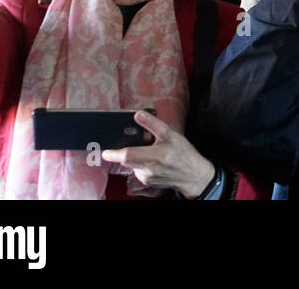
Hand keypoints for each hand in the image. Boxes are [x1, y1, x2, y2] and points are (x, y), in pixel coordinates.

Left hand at [101, 111, 216, 198]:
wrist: (193, 175)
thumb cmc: (183, 153)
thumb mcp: (171, 135)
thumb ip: (153, 124)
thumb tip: (138, 114)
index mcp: (157, 155)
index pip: (130, 155)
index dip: (115, 153)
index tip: (105, 152)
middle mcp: (150, 169)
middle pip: (128, 160)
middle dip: (124, 153)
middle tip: (128, 146)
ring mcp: (148, 178)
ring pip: (132, 165)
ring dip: (135, 158)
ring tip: (150, 153)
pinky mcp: (148, 183)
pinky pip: (138, 171)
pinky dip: (141, 165)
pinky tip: (153, 162)